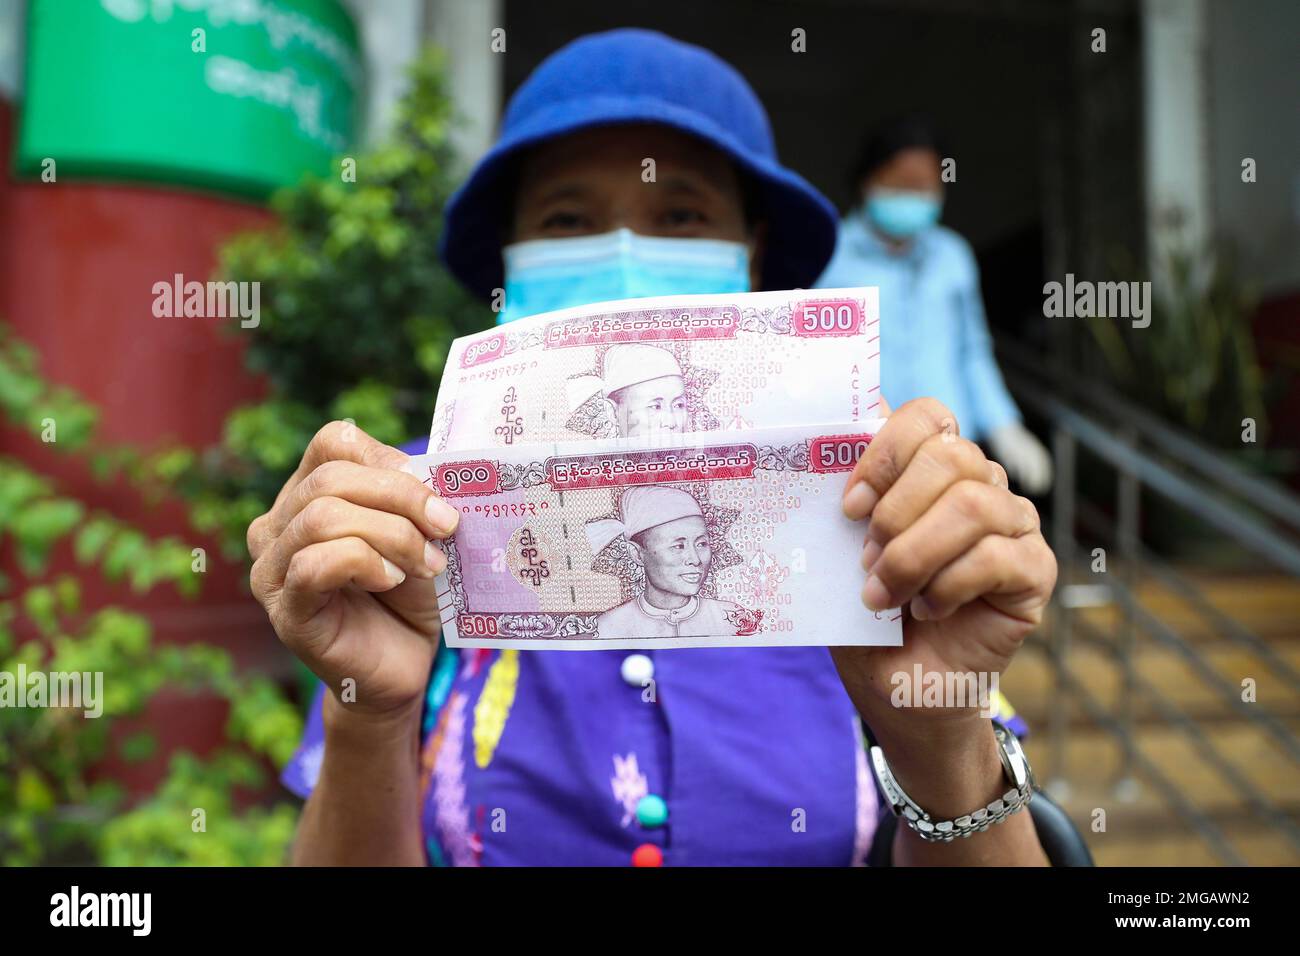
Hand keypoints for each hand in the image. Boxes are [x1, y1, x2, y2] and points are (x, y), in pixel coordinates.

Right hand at [247, 421, 459, 721]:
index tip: (435, 492)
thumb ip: (411, 495)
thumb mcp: (417, 531)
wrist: (403, 665)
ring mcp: (272, 570)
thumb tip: (430, 467)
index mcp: (306, 494)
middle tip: (447, 528)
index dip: (388, 459)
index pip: (333, 442)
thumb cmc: (408, 593)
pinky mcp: (286, 611)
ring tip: (426, 562)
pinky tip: (392, 580)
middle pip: (331, 478)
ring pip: (322, 516)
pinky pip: (314, 564)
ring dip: (391, 534)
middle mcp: (277, 526)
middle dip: (402, 498)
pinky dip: (365, 562)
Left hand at [832, 398, 1056, 731]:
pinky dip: (947, 586)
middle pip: (952, 455)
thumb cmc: (867, 612)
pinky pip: (994, 557)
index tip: (849, 507)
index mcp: (933, 467)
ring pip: (972, 505)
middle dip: (897, 511)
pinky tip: (927, 610)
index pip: (928, 416)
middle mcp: (981, 485)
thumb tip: (824, 439)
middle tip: (866, 559)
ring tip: (886, 595)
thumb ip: (847, 495)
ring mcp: (1013, 525)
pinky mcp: (1034, 570)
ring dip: (914, 555)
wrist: (895, 685)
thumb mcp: (843, 549)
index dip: (885, 453)